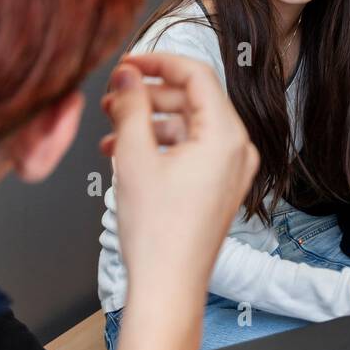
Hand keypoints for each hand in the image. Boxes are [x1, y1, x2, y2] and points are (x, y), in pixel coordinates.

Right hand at [100, 53, 258, 299]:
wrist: (168, 288)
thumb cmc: (158, 235)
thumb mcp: (134, 158)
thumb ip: (131, 106)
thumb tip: (128, 75)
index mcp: (226, 136)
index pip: (196, 74)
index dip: (158, 61)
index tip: (128, 62)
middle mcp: (238, 150)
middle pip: (193, 99)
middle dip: (149, 95)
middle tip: (114, 98)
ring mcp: (232, 170)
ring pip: (189, 126)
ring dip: (150, 122)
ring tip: (112, 130)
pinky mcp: (221, 187)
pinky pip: (193, 151)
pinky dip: (162, 146)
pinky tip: (126, 153)